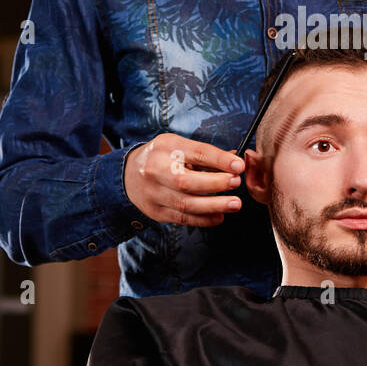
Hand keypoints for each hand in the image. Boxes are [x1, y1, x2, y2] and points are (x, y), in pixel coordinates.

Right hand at [124, 133, 244, 227]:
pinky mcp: (156, 212)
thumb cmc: (161, 157)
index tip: (239, 165)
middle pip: (186, 181)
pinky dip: (203, 219)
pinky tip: (219, 216)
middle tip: (236, 183)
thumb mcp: (178, 145)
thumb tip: (236, 162)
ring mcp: (154, 193)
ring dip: (213, 205)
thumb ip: (205, 155)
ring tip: (235, 203)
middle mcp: (156, 170)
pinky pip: (182, 218)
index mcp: (165, 147)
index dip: (219, 160)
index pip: (196, 153)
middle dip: (215, 183)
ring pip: (185, 204)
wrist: (127, 176)